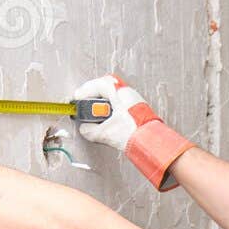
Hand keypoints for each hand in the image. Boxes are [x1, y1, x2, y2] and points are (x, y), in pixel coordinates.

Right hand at [72, 72, 192, 191]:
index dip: (84, 91)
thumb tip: (85, 129)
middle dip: (94, 95)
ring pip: (114, 95)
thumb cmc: (134, 133)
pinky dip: (112, 109)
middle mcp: (127, 93)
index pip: (98, 85)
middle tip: (84, 104)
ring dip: (103, 103)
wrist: (152, 143)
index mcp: (119, 92)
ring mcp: (134, 100)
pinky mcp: (137, 110)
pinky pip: (120, 104)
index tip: (76, 98)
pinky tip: (108, 119)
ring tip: (94, 114)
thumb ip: (90, 130)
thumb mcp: (106, 133)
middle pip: (106, 87)